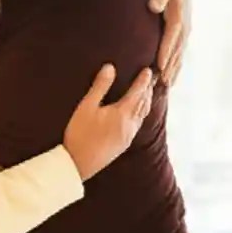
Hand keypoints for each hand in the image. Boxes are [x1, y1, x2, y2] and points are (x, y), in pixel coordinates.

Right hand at [62, 64, 153, 180]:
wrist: (78, 164)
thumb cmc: (80, 134)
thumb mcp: (86, 107)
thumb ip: (100, 87)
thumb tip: (110, 68)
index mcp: (122, 113)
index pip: (137, 93)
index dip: (143, 81)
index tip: (148, 71)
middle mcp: (130, 125)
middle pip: (144, 104)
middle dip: (148, 90)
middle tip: (152, 79)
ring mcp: (128, 136)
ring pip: (143, 115)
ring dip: (146, 102)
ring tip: (148, 94)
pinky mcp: (124, 144)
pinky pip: (138, 124)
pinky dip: (142, 114)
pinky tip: (137, 114)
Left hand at [149, 0, 191, 85]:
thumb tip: (153, 6)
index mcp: (178, 18)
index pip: (171, 38)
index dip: (166, 52)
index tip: (160, 66)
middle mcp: (184, 29)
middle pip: (177, 51)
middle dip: (170, 67)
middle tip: (162, 83)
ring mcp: (185, 33)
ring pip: (179, 55)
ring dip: (174, 70)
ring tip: (167, 85)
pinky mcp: (183, 35)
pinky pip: (180, 54)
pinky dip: (176, 66)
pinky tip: (171, 78)